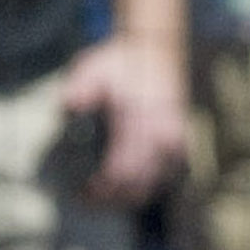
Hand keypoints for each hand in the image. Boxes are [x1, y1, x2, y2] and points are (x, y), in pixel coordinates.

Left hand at [55, 32, 187, 206]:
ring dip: (125, 199)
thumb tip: (71, 104)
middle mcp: (162, 137)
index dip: (101, 190)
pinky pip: (162, 179)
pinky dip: (142, 188)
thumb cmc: (119, 63)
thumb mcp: (93, 69)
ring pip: (150, 187)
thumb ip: (81, 88)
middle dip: (108, 200)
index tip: (81, 194)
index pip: (122, 172)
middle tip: (84, 200)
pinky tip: (122, 192)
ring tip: (100, 199)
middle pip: (135, 187)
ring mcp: (174, 143)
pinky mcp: (178, 146)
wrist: (155, 49)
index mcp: (142, 122)